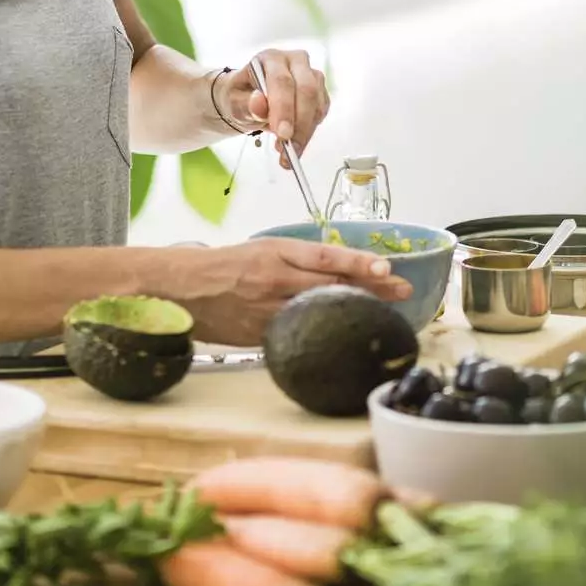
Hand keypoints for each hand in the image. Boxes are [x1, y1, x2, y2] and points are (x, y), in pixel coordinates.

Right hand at [164, 237, 410, 346]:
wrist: (182, 288)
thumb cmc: (224, 265)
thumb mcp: (262, 250)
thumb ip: (298, 260)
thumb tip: (341, 269)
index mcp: (275, 252)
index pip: (325, 256)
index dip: (358, 262)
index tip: (387, 266)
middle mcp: (275, 279)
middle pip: (332, 285)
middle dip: (371, 287)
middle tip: (403, 289)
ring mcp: (268, 310)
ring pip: (319, 310)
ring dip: (355, 310)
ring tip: (386, 311)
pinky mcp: (260, 335)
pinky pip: (297, 333)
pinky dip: (323, 332)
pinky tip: (345, 334)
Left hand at [219, 49, 328, 167]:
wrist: (248, 99)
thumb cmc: (241, 97)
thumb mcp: (235, 102)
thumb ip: (246, 104)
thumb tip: (259, 104)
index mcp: (271, 58)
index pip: (282, 81)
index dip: (284, 108)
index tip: (283, 134)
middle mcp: (295, 61)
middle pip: (306, 89)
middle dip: (300, 122)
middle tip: (290, 149)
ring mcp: (311, 75)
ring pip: (317, 103)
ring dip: (305, 131)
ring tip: (287, 152)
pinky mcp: (319, 92)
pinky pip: (321, 112)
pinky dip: (310, 131)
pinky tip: (295, 142)